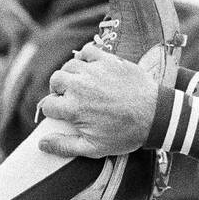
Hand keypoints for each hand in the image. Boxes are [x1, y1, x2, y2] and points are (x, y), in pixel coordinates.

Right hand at [37, 44, 158, 158]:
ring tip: (80, 84)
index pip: (48, 105)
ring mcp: (94, 71)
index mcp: (74, 108)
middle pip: (55, 81)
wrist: (157, 115)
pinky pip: (87, 51)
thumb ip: (65, 146)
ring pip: (69, 66)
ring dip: (71, 74)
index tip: (64, 114)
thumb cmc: (127, 134)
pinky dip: (85, 57)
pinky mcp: (109, 60)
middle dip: (59, 90)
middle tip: (71, 98)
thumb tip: (41, 143)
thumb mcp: (95, 148)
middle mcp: (80, 86)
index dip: (54, 111)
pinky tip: (89, 68)